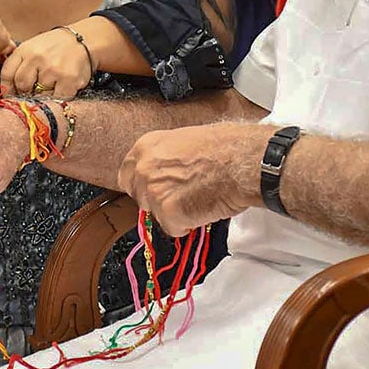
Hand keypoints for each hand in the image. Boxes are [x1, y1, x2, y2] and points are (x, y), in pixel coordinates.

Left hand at [0, 27, 93, 98]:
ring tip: (53, 82)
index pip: (7, 73)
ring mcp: (53, 69)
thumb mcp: (33, 47)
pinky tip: (62, 86)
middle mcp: (38, 58)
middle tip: (35, 89)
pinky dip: (58, 96)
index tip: (10, 94)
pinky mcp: (68, 80)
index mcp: (26, 49)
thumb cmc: (57, 46)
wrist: (84, 40)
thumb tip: (9, 90)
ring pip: (39, 94)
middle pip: (22, 86)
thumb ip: (20, 64)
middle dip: (26, 91)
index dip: (7, 87)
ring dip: (45, 93)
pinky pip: (56, 99)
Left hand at [117, 122, 269, 236]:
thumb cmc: (223, 147)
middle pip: (139, 198)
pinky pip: (174, 228)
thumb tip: (164, 170)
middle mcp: (144, 168)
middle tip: (183, 196)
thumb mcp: (184, 140)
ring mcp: (154, 192)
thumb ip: (165, 157)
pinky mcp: (168, 213)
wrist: (242, 160)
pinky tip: (204, 208)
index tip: (157, 189)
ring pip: (157, 215)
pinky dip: (189, 224)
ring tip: (199, 198)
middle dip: (159, 201)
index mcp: (146, 146)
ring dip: (176, 213)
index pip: (127, 175)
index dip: (144, 185)